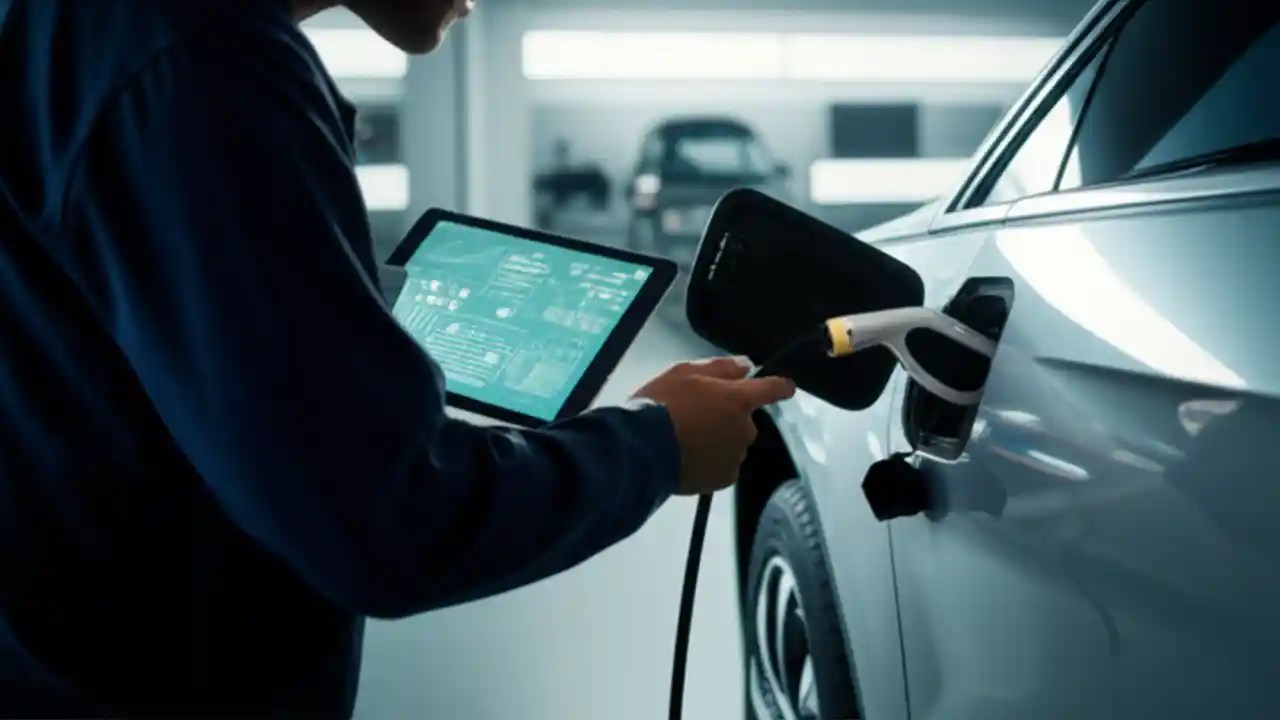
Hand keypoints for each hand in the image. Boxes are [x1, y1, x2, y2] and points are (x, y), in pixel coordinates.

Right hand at [633, 357, 796, 495]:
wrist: (643, 450)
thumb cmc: (661, 405)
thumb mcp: (684, 372)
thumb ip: (721, 368)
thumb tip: (746, 366)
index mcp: (739, 400)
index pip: (773, 389)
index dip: (780, 386)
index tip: (785, 388)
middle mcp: (745, 429)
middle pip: (744, 420)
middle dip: (727, 417)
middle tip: (696, 417)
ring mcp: (736, 456)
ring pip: (733, 444)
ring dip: (719, 440)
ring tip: (688, 441)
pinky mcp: (724, 479)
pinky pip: (724, 465)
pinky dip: (712, 462)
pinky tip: (689, 458)